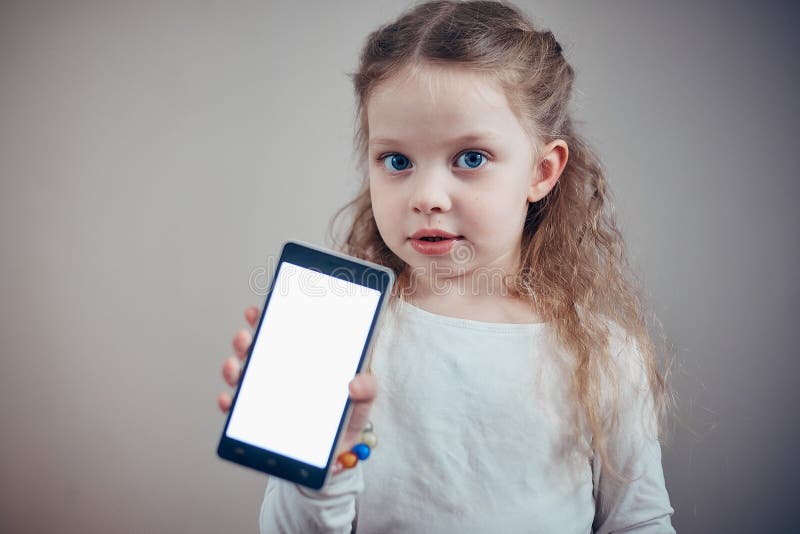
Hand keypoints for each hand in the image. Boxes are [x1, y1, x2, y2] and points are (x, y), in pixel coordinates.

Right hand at [217, 307, 377, 460]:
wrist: (340, 451)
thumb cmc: (349, 416)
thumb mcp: (364, 397)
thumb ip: (367, 388)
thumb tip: (354, 385)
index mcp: (303, 359)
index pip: (280, 333)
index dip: (265, 319)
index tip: (256, 311)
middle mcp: (280, 374)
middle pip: (255, 352)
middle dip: (245, 341)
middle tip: (245, 338)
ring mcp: (268, 396)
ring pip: (242, 377)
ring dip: (233, 369)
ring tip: (235, 365)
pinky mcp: (260, 421)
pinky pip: (239, 411)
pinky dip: (230, 404)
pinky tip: (229, 399)